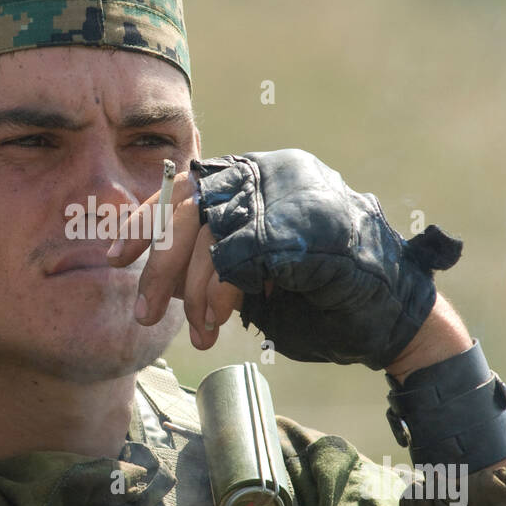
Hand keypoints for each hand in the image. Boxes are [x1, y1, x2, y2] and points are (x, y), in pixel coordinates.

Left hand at [109, 149, 463, 369]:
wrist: (393, 322)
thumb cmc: (320, 300)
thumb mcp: (251, 272)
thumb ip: (211, 257)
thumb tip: (154, 270)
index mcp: (258, 178)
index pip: (185, 188)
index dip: (144, 222)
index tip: (112, 257)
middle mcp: (274, 175)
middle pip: (190, 209)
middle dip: (160, 266)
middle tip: (143, 314)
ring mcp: (295, 195)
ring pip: (212, 230)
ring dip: (193, 289)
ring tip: (197, 331)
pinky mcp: (310, 225)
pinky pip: (243, 253)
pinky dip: (222, 289)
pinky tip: (219, 318)